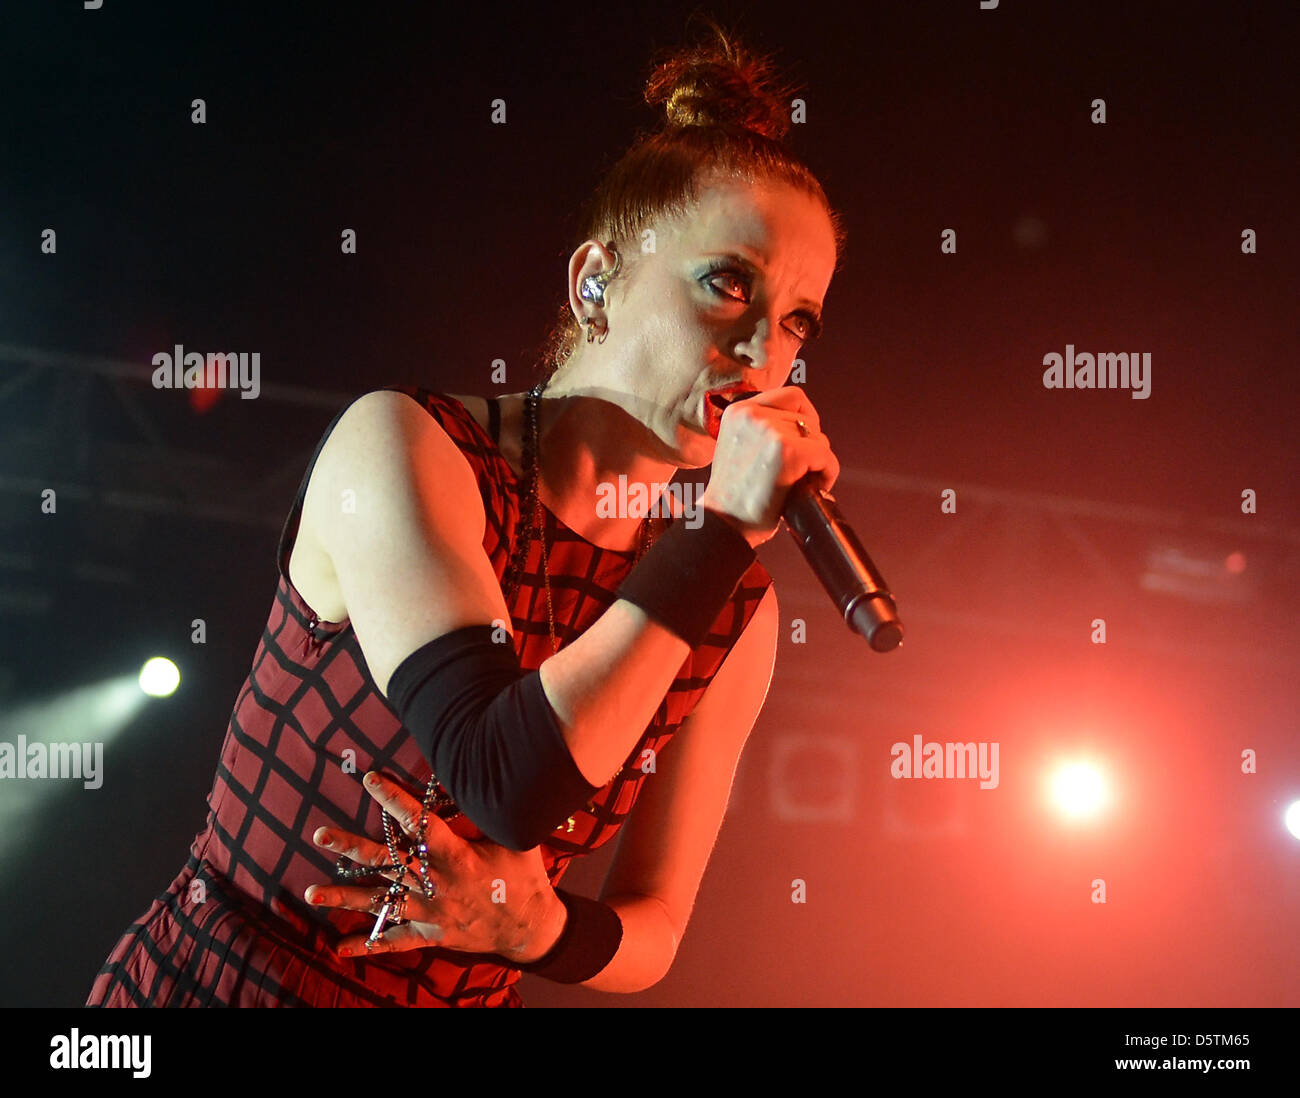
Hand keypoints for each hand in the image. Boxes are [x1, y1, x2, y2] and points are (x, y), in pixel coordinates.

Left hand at [304, 771, 566, 960]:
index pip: (421, 824)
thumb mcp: (514, 840)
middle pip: (388, 863)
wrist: (531, 929)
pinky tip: (338, 947)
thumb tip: (477, 777)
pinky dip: (368, 944)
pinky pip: (396, 941)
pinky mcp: (432, 934)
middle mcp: (437, 885)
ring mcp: (430, 912)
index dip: (395, 800)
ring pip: (381, 903)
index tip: (370, 780)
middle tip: (320, 835)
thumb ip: (490, 815)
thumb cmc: (524, 878)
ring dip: (345, 897)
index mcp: (458, 857)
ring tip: (311, 893)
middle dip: (352, 848)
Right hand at [698, 386, 839, 547]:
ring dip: (817, 462)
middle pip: (809, 419)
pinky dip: (826, 474)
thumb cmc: (734, 495)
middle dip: (810, 446)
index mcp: (739, 411)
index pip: (792, 396)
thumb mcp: (739, 446)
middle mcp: (753, 415)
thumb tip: (804, 423)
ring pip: (820, 439)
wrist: (724, 524)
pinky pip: (826, 458)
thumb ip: (763, 428)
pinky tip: (811, 489)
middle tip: (798, 472)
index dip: (804, 420)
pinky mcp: (789, 452)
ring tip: (799, 482)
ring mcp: (771, 432)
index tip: (799, 443)